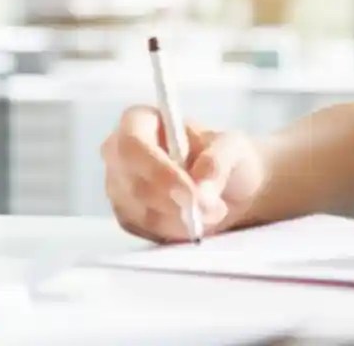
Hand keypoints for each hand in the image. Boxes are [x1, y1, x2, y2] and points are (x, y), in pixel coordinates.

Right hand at [101, 105, 267, 242]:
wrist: (231, 186)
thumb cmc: (226, 156)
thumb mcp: (233, 147)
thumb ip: (218, 160)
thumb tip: (199, 187)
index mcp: (139, 121)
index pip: (131, 145)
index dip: (157, 171)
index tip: (190, 193)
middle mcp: (119, 154)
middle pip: (132, 185)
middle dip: (176, 203)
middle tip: (215, 208)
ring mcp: (119, 187)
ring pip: (141, 213)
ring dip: (182, 219)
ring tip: (215, 210)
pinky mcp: (128, 217)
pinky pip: (146, 231)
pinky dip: (176, 231)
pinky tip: (198, 220)